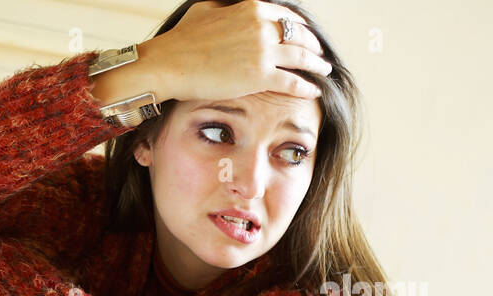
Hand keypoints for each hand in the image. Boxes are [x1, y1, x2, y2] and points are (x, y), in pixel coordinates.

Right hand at [144, 0, 332, 101]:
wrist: (168, 64)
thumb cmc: (180, 40)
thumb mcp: (206, 10)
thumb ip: (225, 8)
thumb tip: (228, 8)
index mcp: (252, 9)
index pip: (287, 17)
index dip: (300, 28)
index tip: (305, 37)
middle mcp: (262, 27)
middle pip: (299, 36)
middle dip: (313, 46)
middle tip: (319, 55)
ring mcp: (263, 51)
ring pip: (301, 58)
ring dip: (316, 65)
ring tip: (324, 71)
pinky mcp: (259, 76)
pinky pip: (292, 82)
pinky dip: (306, 87)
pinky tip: (314, 91)